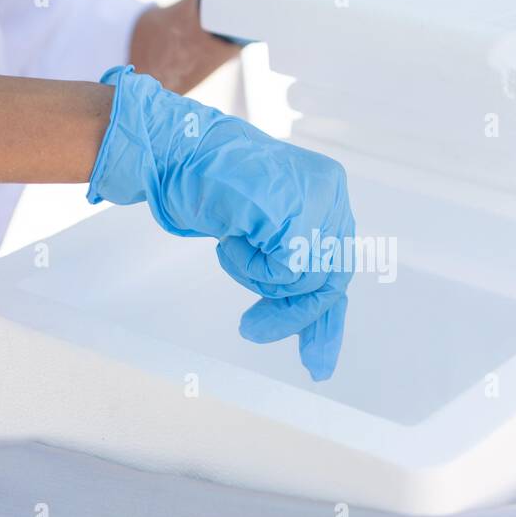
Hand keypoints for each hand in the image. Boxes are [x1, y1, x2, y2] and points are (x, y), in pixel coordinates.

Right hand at [88, 66, 353, 380]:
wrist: (177, 153)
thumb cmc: (211, 187)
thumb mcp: (262, 229)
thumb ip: (293, 262)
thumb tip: (314, 322)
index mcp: (328, 191)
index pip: (338, 265)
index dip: (326, 318)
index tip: (318, 364)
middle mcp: (332, 192)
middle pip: (329, 279)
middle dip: (293, 313)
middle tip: (252, 330)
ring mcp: (317, 200)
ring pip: (305, 281)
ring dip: (258, 277)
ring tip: (232, 246)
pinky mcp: (296, 213)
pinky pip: (283, 273)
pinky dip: (248, 267)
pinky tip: (230, 238)